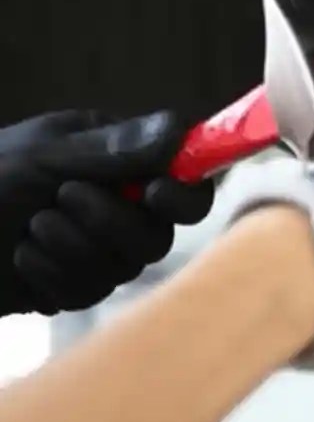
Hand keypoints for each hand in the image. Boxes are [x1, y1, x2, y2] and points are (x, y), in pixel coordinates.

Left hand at [0, 111, 213, 314]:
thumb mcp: (46, 155)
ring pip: (127, 266)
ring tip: (30, 229)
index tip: (156, 194)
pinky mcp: (73, 284)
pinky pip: (91, 292)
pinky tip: (23, 258)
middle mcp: (116, 202)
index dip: (184, 190)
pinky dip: (52, 275)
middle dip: (111, 221)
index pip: (183, 175)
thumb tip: (180, 129)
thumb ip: (116, 148)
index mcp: (117, 158)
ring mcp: (97, 247)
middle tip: (63, 199)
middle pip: (161, 231)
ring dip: (74, 248)